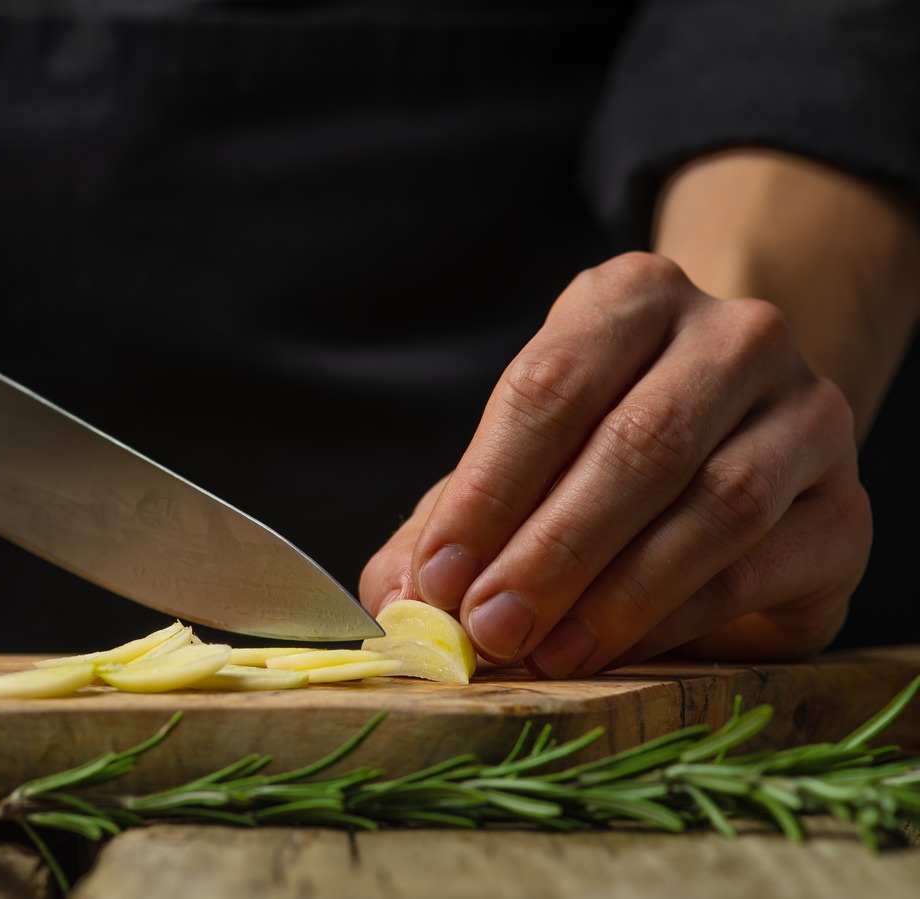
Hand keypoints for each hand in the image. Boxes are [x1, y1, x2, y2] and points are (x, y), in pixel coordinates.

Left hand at [360, 252, 869, 676]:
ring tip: (546, 651)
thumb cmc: (590, 456)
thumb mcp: (508, 470)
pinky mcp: (846, 510)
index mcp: (631, 297)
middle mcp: (733, 337)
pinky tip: (615, 652)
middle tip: (489, 627)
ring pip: (716, 505)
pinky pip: (762, 566)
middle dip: (552, 549)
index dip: (488, 491)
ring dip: (617, 593)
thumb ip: (445, 527)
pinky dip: (678, 617)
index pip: (550, 388)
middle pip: (640, 443)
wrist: (731, 450)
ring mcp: (807, 416)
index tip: (439, 577)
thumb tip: (399, 602)